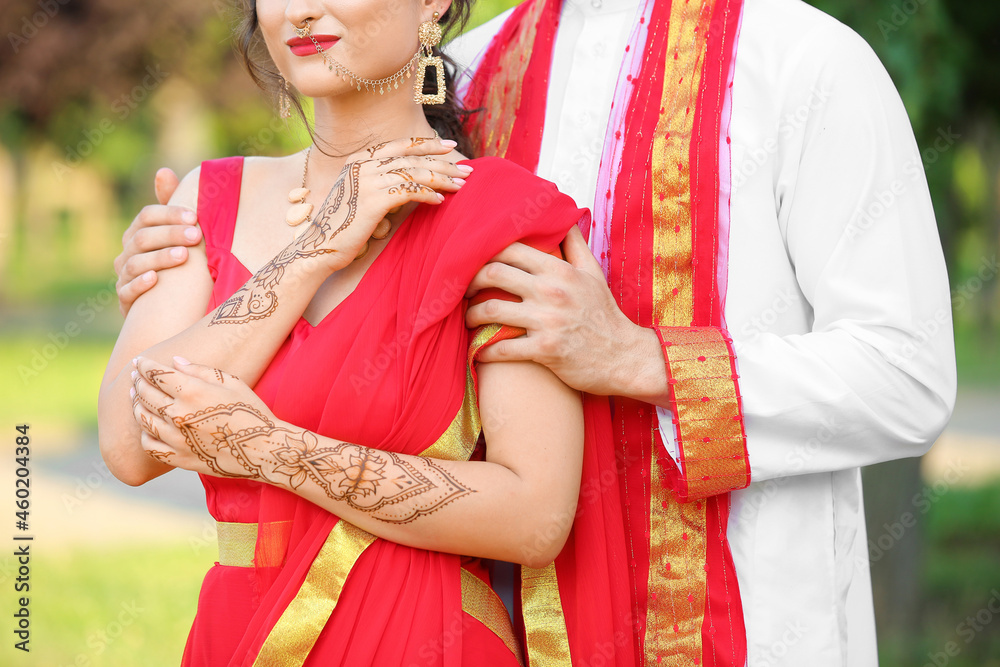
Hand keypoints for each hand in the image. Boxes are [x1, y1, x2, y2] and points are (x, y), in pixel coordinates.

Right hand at [115, 168, 201, 316]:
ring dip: (160, 258)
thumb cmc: (176, 264)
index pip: (147, 217)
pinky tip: (155, 279)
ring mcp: (124, 276)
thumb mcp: (177, 235)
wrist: (170, 307)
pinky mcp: (126, 300)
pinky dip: (140, 284)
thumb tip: (162, 172)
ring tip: (183, 256)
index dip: (168, 214)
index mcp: (138, 233)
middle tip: (197, 236)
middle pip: (143, 238)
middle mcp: (127, 252)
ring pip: (136, 263)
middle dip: (170, 235)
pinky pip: (127, 291)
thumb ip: (171, 206)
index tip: (194, 216)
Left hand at [129, 355, 286, 479]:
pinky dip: (144, 433)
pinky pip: (150, 444)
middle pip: (146, 394)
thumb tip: (174, 362)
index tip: (139, 360)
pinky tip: (147, 426)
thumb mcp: (231, 382)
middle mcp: (179, 415)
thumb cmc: (250, 410)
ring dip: (136, 404)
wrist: (262, 448)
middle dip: (138, 381)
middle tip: (135, 376)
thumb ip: (199, 370)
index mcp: (192, 392)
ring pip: (143, 419)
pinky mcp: (178, 458)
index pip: (156, 374)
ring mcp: (176, 439)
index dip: (144, 365)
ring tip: (135, 397)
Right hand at [306, 136, 471, 271]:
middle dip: (442, 162)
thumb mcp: (360, 195)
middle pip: (411, 157)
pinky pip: (409, 192)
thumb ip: (381, 182)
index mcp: (359, 159)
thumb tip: (413, 179)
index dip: (428, 144)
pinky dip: (428, 195)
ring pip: (414, 172)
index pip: (400, 145)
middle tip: (466, 169)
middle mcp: (362, 165)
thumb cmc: (343, 226)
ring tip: (461, 185)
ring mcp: (367, 181)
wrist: (320, 247)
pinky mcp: (373, 201)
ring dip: (441, 178)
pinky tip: (440, 202)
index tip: (451, 147)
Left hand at [465, 226, 665, 399]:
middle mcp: (551, 292)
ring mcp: (547, 321)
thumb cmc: (604, 314)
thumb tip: (563, 218)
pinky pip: (502, 348)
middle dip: (469, 282)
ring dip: (470, 316)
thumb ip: (575, 245)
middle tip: (464, 291)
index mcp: (559, 270)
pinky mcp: (545, 350)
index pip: (510, 250)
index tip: (474, 264)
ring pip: (490, 310)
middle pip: (493, 274)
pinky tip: (478, 351)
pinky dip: (483, 351)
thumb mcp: (594, 273)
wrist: (625, 357)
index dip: (484, 254)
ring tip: (467, 320)